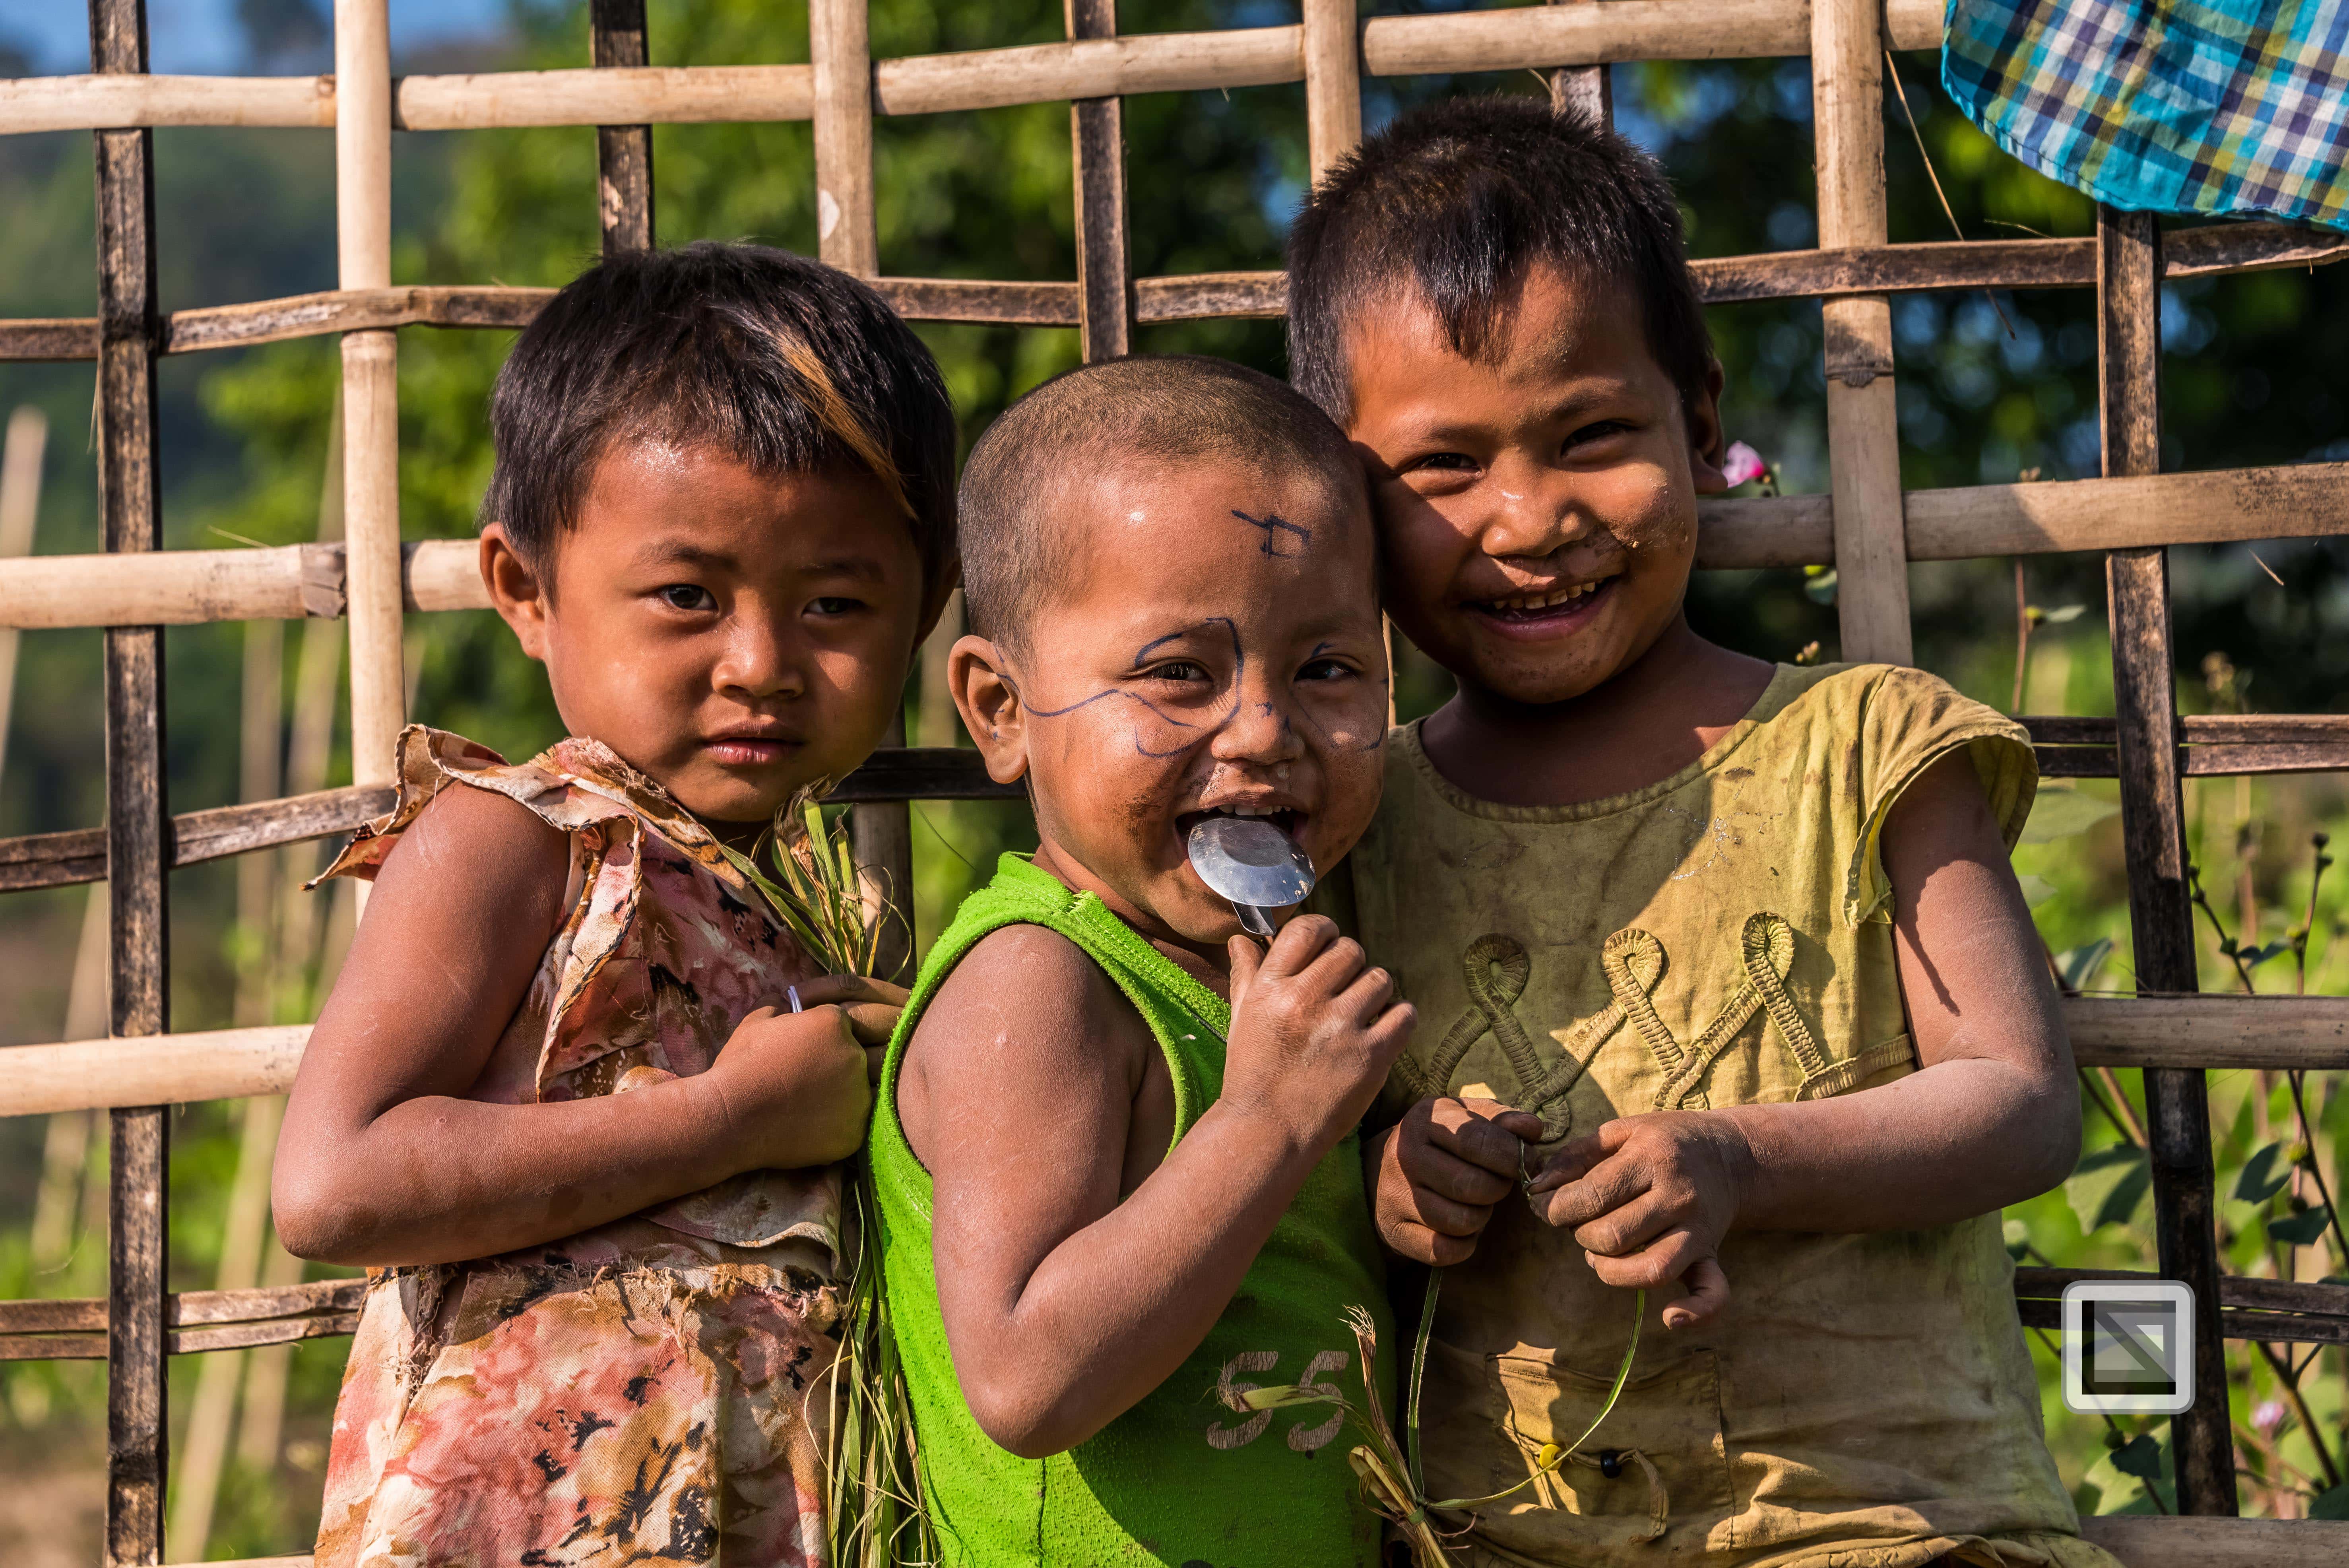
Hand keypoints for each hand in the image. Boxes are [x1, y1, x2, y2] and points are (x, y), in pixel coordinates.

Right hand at [704, 975, 907, 1169]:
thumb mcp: (755, 1022)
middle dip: (845, 1064)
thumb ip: (778, 1004)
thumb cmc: (740, 1066)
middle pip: (864, 1055)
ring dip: (848, 1095)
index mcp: (835, 1023)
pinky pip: (855, 1124)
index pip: (848, 1025)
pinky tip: (814, 1127)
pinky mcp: (855, 1130)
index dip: (828, 1038)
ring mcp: (858, 1095)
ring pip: (865, 1091)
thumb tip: (784, 997)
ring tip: (816, 1104)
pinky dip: (839, 1126)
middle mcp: (854, 1055)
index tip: (811, 1052)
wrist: (731, 1117)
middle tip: (816, 1080)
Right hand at [1218, 915, 1415, 1160]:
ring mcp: (1340, 1029)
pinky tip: (1382, 1031)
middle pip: (1351, 950)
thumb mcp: (1241, 1019)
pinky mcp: (1371, 1057)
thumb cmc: (1252, 1074)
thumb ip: (1246, 975)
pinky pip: (1404, 1014)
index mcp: (1271, 988)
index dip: (1325, 931)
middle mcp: (1305, 1001)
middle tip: (1344, 989)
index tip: (1328, 947)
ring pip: (1380, 978)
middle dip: (1351, 965)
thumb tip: (1242, 938)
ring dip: (1375, 992)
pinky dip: (1398, 1018)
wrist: (1267, 1134)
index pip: (1309, 929)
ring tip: (1362, 1013)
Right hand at [1370, 1096, 1544, 1264]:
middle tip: (1496, 1183)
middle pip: (1474, 1185)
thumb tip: (1533, 1129)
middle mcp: (1404, 1156)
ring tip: (1474, 1202)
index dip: (1513, 1156)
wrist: (1382, 1169)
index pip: (1478, 1141)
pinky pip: (1445, 1251)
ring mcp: (1394, 1195)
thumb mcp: (1468, 1116)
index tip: (1527, 1162)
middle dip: (1499, 1188)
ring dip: (1482, 1216)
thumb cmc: (1441, 1140)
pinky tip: (1461, 1227)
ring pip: (1463, 1221)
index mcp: (1425, 1119)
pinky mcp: (1393, 1230)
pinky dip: (1464, 1244)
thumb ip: (1503, 1119)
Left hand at [1526, 1111, 1739, 1328]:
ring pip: (1651, 1270)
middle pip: (1613, 1236)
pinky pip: (1712, 1293)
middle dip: (1582, 1236)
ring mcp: (1698, 1230)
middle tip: (1582, 1224)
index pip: (1593, 1196)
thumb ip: (1574, 1157)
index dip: (1557, 1207)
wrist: (1730, 1153)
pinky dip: (1695, 1313)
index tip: (1548, 1205)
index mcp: (1652, 1159)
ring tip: (1601, 1254)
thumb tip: (1536, 1188)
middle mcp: (1678, 1196)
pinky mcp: (1712, 1254)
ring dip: (1611, 1271)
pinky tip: (1670, 1318)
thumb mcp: (1619, 1132)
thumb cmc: (1663, 1141)